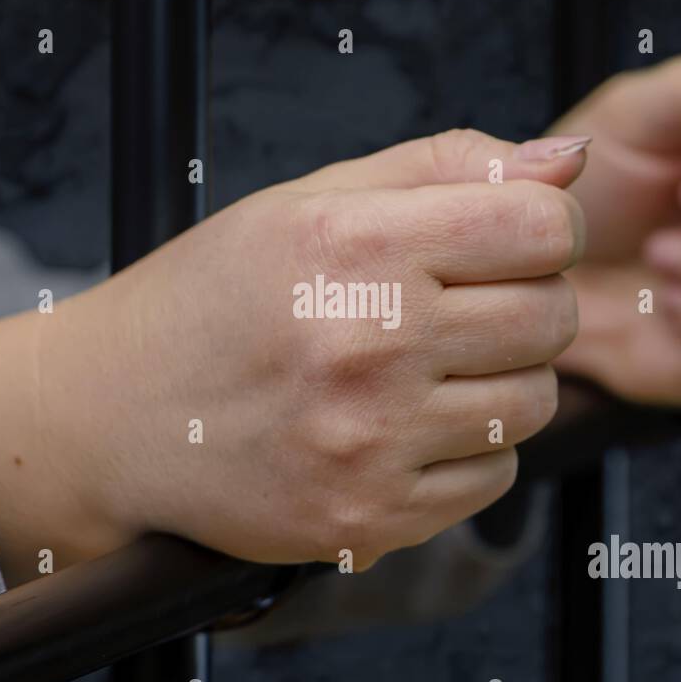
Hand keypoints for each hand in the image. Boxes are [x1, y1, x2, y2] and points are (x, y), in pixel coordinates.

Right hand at [0, 129, 588, 580]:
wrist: (114, 416)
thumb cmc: (214, 297)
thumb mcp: (310, 202)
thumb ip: (445, 168)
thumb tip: (566, 162)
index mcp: (355, 247)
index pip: (541, 228)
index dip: (542, 229)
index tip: (508, 241)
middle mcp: (367, 346)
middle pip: (552, 318)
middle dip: (528, 302)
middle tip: (463, 306)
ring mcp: (370, 444)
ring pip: (535, 403)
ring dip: (502, 380)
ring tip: (426, 368)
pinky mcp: (369, 519)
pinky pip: (494, 477)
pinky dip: (469, 449)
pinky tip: (406, 427)